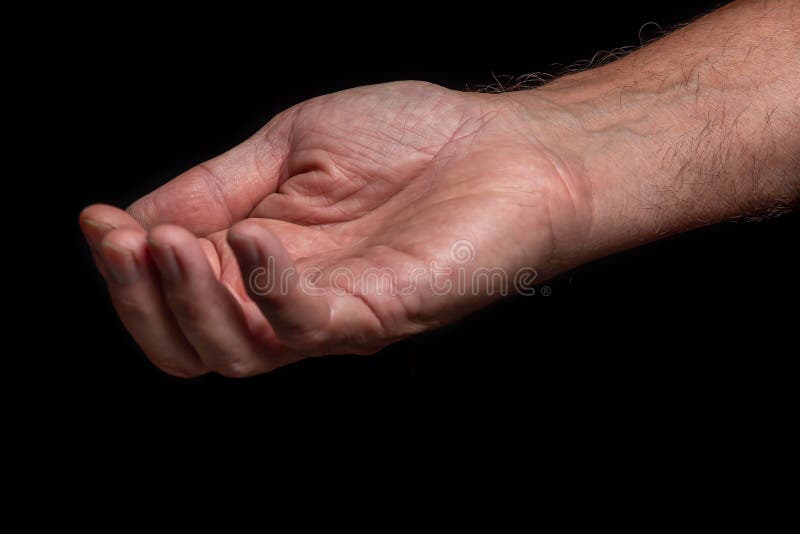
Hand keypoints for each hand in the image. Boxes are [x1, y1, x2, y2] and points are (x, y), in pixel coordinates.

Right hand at [80, 81, 590, 376]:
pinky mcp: (378, 313)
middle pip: (191, 342)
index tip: (99, 222)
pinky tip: (256, 238)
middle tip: (127, 245)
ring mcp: (334, 313)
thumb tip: (132, 217)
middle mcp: (290, 298)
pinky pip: (306, 324)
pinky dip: (268, 286)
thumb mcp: (290, 147)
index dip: (127, 267)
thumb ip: (217, 186)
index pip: (176, 291)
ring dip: (189, 302)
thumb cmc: (410, 140)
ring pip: (236, 352)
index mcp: (262, 258)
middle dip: (142, 299)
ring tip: (168, 244)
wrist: (505, 147)